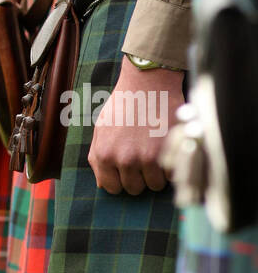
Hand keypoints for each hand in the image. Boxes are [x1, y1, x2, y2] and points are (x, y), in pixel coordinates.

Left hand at [88, 60, 184, 194]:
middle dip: (139, 176)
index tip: (127, 169)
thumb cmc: (124, 103)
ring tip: (156, 151)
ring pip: (155, 185)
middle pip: (134, 189)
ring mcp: (148, 158)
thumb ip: (98, 156)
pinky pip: (172, 176)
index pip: (112, 188)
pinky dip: (173, 167)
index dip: (120, 179)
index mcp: (105, 154)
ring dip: (157, 173)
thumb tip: (102, 184)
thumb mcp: (101, 127)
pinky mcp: (168, 153)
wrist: (148, 82)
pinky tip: (168, 149)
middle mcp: (124, 160)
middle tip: (144, 156)